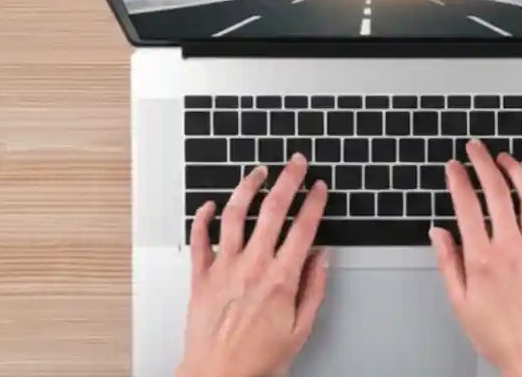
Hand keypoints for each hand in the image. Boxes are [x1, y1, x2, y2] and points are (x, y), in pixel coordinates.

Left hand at [176, 154, 329, 376]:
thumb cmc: (258, 360)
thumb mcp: (301, 330)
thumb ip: (314, 289)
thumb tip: (322, 259)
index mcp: (281, 279)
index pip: (303, 228)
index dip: (315, 202)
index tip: (319, 187)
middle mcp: (252, 267)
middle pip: (273, 210)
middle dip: (288, 180)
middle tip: (296, 163)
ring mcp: (224, 268)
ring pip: (235, 215)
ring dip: (248, 188)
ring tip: (258, 172)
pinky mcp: (201, 277)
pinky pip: (199, 239)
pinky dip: (203, 218)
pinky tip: (210, 204)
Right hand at [430, 140, 521, 376]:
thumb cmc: (498, 334)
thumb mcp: (459, 302)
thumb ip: (448, 263)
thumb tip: (438, 233)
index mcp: (482, 259)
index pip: (467, 206)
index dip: (458, 179)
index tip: (453, 167)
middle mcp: (510, 248)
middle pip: (497, 192)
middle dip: (483, 163)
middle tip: (474, 149)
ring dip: (517, 172)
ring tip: (505, 159)